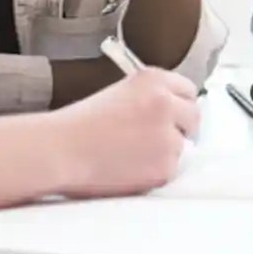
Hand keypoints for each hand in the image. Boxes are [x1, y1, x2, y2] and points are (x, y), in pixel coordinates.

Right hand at [54, 67, 200, 197]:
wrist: (59, 151)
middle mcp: (166, 103)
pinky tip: (128, 169)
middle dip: (181, 128)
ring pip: (181, 146)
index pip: (188, 90)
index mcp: (154, 80)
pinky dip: (153, 173)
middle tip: (158, 140)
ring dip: (164, 152)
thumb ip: (150, 97)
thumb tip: (174, 113)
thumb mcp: (119, 93)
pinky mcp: (165, 166)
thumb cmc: (78, 125)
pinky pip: (169, 170)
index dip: (178, 105)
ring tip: (129, 155)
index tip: (173, 115)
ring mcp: (168, 135)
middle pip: (193, 117)